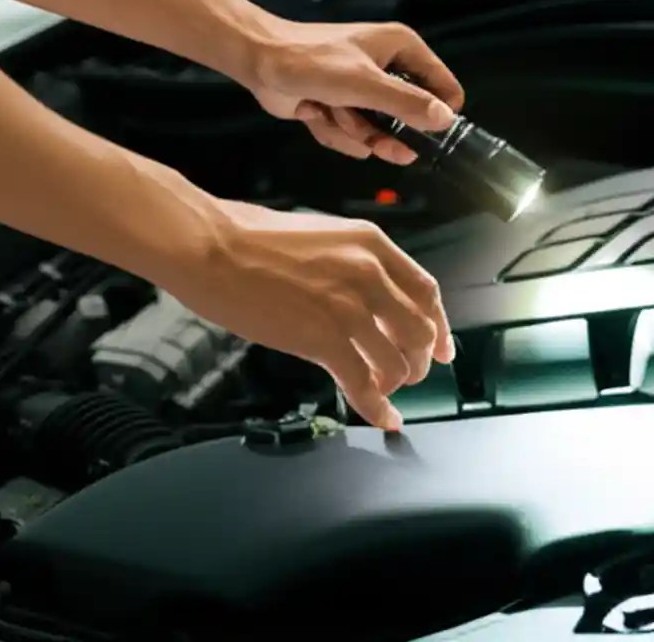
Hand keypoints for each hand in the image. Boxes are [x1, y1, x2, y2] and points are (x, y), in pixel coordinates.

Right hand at [164, 200, 453, 430]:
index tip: (443, 347)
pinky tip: (383, 418)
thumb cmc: (250, 238)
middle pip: (421, 331)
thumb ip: (355, 263)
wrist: (210, 246)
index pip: (427, 292)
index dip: (440, 326)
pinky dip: (377, 408)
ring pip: (398, 362)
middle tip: (411, 373)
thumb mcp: (323, 236)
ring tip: (384, 390)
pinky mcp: (323, 339)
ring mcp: (349, 308)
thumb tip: (372, 296)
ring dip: (396, 383)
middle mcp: (370, 274)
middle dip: (420, 359)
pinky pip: (364, 385)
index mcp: (373, 245)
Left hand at [246, 20, 465, 164]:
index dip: (438, 114)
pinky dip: (332, 132)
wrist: (259, 62)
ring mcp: (364, 90)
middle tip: (382, 146)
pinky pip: (352, 136)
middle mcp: (387, 68)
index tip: (424, 134)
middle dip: (385, 133)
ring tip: (329, 110)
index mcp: (402, 49)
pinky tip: (314, 112)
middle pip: (409, 118)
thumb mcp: (364, 84)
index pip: (444, 88)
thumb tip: (445, 120)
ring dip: (350, 130)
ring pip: (377, 132)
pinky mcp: (343, 107)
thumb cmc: (309, 61)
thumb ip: (407, 103)